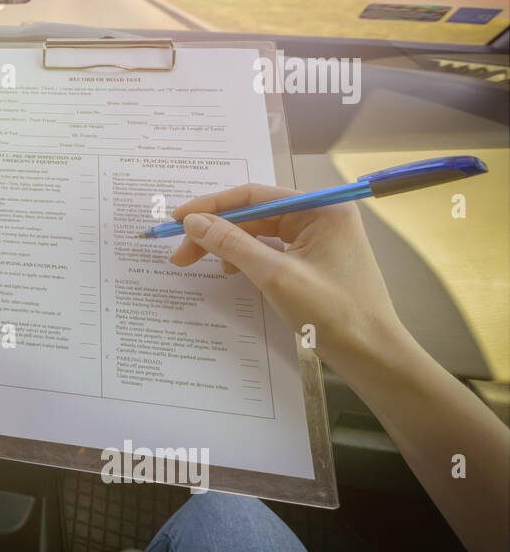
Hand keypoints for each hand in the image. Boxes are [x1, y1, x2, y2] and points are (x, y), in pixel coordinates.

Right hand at [168, 184, 404, 369]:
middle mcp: (321, 216)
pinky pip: (271, 250)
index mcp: (321, 208)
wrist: (373, 356)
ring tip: (197, 263)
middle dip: (216, 231)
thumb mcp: (275, 275)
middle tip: (180, 252)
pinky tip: (230, 270)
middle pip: (255, 214)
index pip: (255, 195)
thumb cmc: (333, 312)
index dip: (212, 206)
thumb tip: (193, 222)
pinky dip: (246, 259)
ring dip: (227, 246)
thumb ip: (231, 243)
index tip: (178, 220)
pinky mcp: (315, 261)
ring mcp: (319, 240)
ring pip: (260, 233)